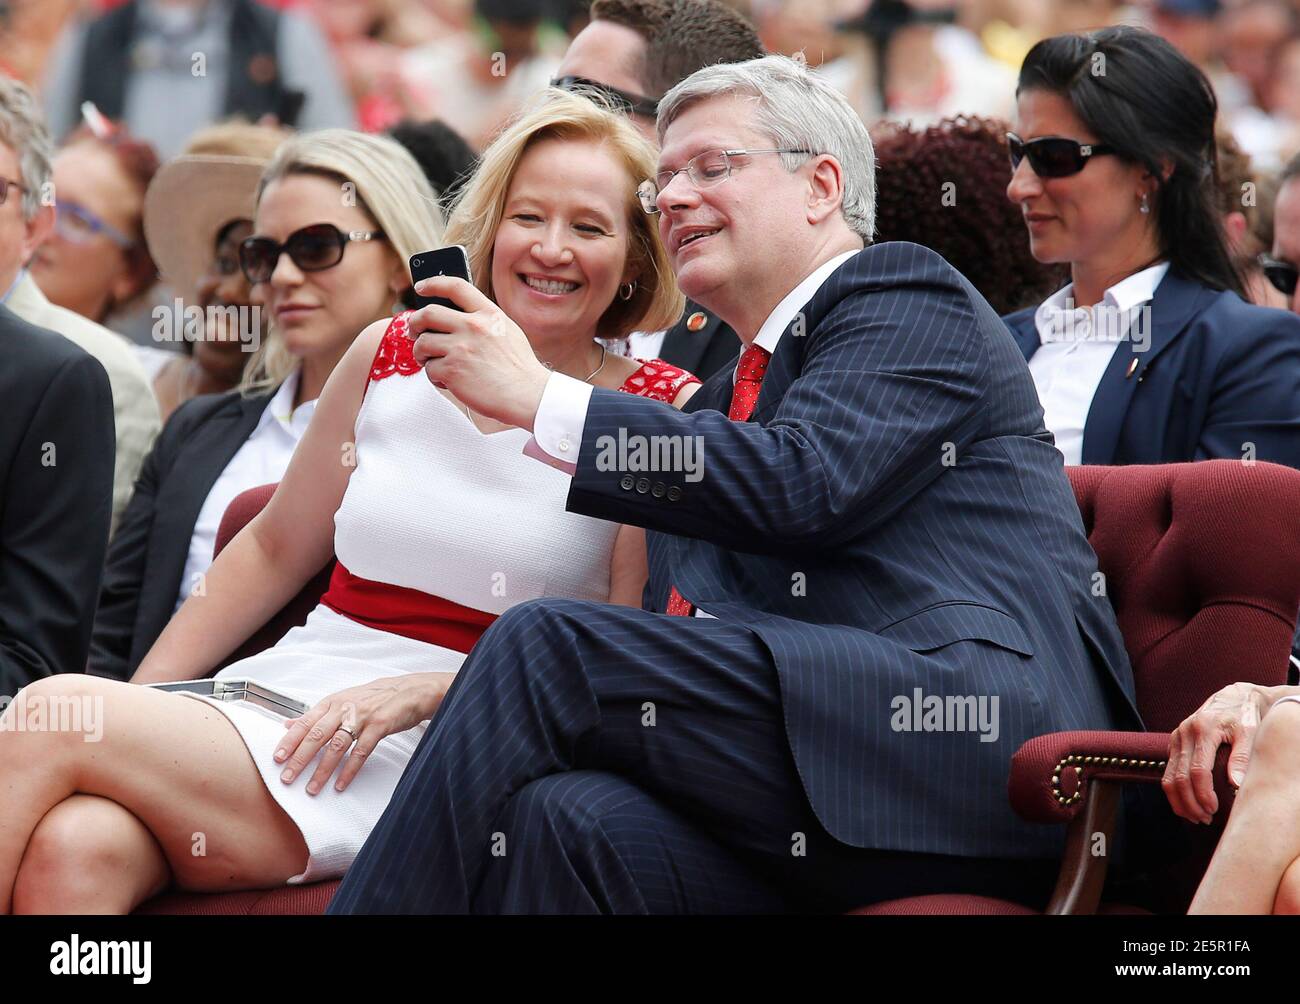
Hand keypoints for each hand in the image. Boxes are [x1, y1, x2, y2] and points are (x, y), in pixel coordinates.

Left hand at [273, 673, 452, 793]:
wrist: (409, 691)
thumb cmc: (374, 698)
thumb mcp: (342, 701)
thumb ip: (315, 716)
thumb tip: (288, 724)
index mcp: (332, 702)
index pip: (305, 723)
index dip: (289, 741)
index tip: (276, 759)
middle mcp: (344, 708)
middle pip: (316, 735)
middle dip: (300, 759)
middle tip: (287, 778)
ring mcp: (362, 717)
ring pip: (336, 746)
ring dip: (322, 769)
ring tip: (312, 788)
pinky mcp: (379, 726)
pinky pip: (361, 751)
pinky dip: (349, 770)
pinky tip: (340, 783)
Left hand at [407, 275, 550, 430]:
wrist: (528, 396)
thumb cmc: (518, 369)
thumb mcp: (507, 332)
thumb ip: (483, 321)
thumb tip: (453, 316)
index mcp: (488, 314)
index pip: (456, 286)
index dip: (433, 283)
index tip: (421, 287)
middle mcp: (473, 326)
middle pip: (428, 313)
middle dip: (415, 323)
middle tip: (415, 332)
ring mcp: (461, 348)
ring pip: (423, 343)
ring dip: (422, 354)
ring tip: (433, 362)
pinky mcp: (452, 370)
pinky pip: (429, 369)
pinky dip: (435, 377)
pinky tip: (450, 382)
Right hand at [1162, 682, 1273, 822]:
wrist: (1234, 697)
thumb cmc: (1246, 716)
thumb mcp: (1250, 732)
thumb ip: (1242, 757)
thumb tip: (1235, 785)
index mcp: (1203, 729)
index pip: (1197, 770)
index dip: (1203, 794)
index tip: (1214, 810)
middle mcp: (1184, 733)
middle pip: (1178, 777)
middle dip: (1190, 803)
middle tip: (1206, 819)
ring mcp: (1176, 737)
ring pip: (1168, 777)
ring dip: (1180, 801)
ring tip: (1198, 816)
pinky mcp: (1174, 742)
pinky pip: (1168, 772)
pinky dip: (1175, 791)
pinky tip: (1189, 804)